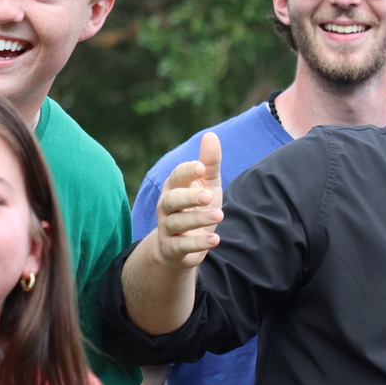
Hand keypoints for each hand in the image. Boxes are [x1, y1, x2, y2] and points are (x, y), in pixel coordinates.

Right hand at [155, 132, 223, 268]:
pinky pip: (182, 246)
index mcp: (174, 188)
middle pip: (171, 200)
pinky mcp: (173, 249)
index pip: (176, 177)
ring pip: (177, 223)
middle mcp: (166, 207)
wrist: (180, 247)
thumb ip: (209, 164)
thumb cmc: (196, 208)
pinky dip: (198, 243)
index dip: (187, 171)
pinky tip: (215, 239)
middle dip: (189, 197)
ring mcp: (167, 229)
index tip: (201, 168)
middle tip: (209, 195)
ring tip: (219, 215)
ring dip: (198, 219)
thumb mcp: (206, 185)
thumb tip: (211, 135)